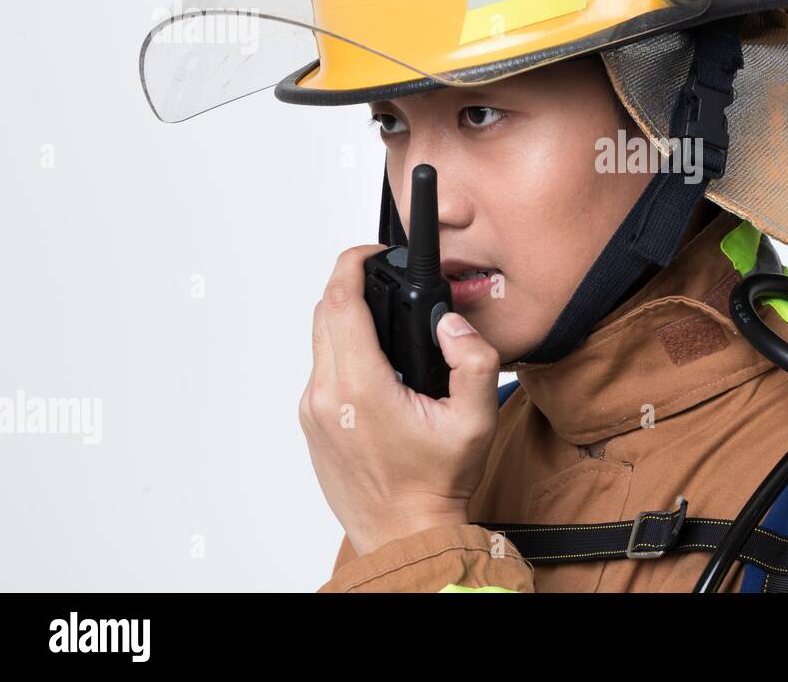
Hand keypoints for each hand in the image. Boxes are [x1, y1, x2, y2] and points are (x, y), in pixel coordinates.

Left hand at [299, 245, 502, 555]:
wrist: (405, 534)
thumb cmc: (436, 484)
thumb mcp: (476, 420)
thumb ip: (474, 361)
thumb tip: (451, 323)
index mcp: (362, 387)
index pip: (339, 302)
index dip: (352, 265)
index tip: (370, 253)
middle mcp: (327, 396)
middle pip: (322, 313)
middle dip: (349, 286)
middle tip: (382, 280)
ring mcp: (313, 412)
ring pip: (319, 341)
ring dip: (345, 320)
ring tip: (386, 326)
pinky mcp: (312, 424)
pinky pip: (321, 370)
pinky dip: (343, 353)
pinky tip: (379, 369)